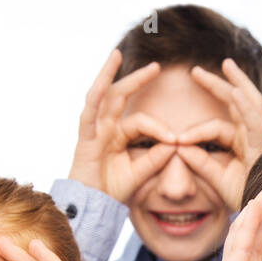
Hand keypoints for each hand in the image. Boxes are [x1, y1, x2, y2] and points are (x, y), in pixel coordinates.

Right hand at [69, 49, 177, 202]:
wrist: (92, 206)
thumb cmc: (112, 190)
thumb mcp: (140, 173)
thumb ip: (156, 158)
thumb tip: (176, 143)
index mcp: (119, 135)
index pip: (142, 122)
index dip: (160, 129)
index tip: (177, 140)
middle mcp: (105, 127)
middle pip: (120, 96)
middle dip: (137, 79)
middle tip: (157, 66)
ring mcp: (93, 130)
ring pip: (101, 95)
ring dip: (108, 74)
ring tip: (117, 54)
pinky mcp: (85, 137)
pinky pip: (88, 112)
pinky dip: (95, 95)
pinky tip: (102, 80)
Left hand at [175, 58, 261, 208]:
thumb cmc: (243, 200)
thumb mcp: (217, 180)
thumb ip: (200, 163)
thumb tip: (179, 146)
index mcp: (245, 145)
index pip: (220, 128)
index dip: (197, 131)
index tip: (176, 139)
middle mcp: (256, 139)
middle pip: (241, 103)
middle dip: (223, 84)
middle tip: (197, 70)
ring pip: (253, 104)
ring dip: (239, 83)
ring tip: (225, 65)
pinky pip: (257, 123)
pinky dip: (246, 106)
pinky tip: (236, 92)